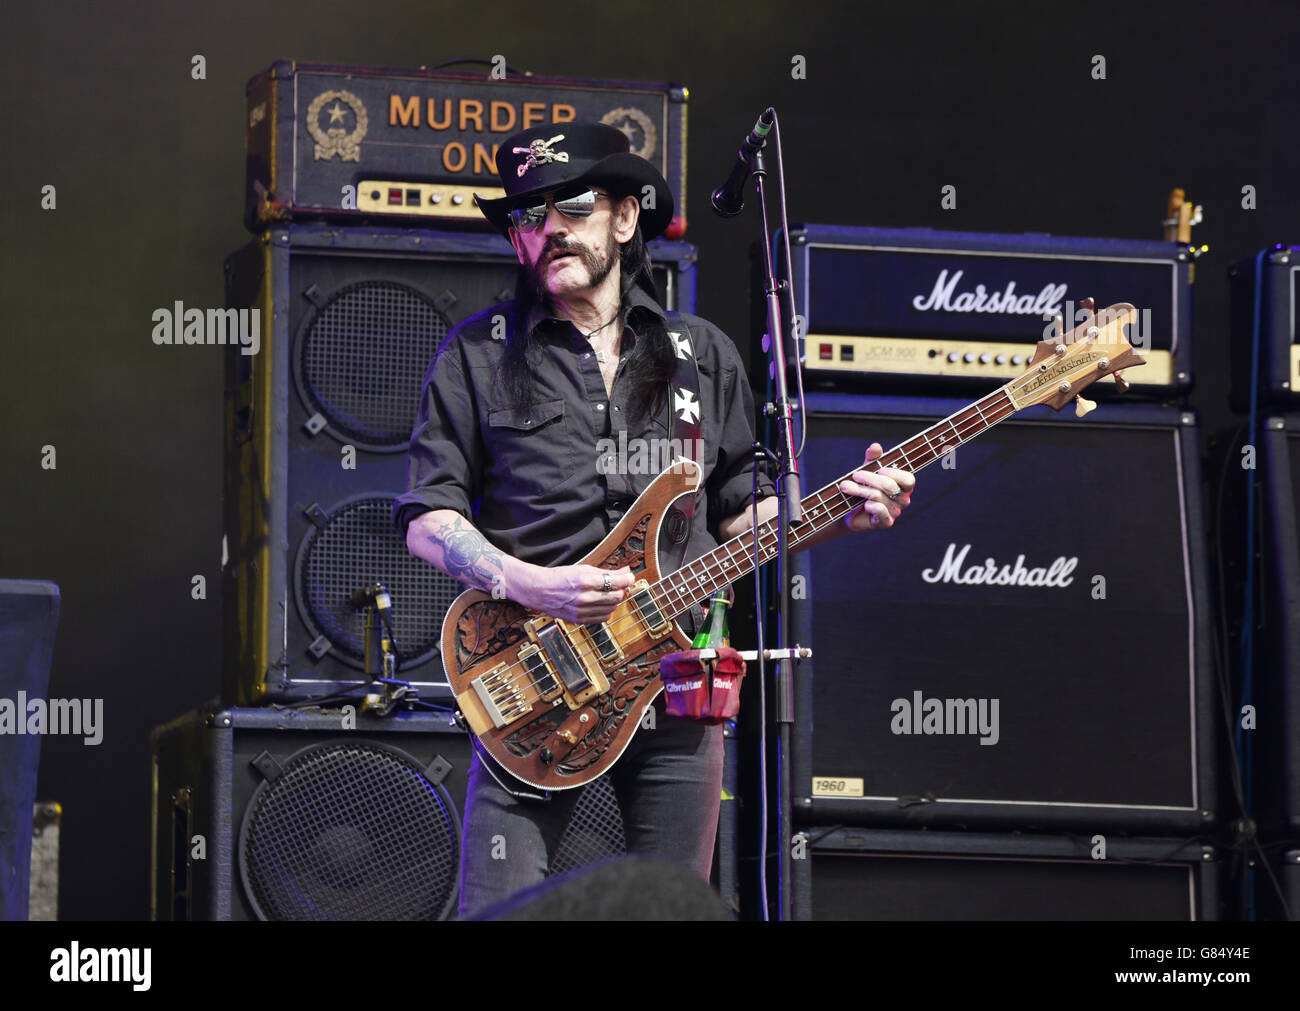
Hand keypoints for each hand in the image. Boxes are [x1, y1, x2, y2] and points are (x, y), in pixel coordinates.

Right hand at [506, 561, 634, 622]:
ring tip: (605, 594)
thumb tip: (626, 572)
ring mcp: (581, 611)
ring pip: (611, 608)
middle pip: (616, 597)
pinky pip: (602, 618)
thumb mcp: (584, 569)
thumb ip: (607, 572)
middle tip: (617, 585)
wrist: (539, 590)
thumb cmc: (560, 577)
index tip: (629, 577)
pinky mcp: (579, 620)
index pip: (616, 582)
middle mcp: (584, 598)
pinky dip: (605, 611)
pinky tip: (599, 604)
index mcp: (585, 581)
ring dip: (613, 601)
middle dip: (620, 590)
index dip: (627, 579)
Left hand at [838, 443, 914, 531]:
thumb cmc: (862, 488)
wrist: (848, 510)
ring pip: (878, 496)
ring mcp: (896, 512)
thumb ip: (872, 459)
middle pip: (889, 486)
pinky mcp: (886, 523)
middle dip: (868, 478)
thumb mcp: (867, 470)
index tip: (879, 469)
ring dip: (859, 490)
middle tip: (854, 475)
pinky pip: (879, 510)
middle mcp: (903, 499)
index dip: (894, 473)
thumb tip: (876, 446)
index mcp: (903, 486)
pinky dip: (868, 505)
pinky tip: (863, 505)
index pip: (909, 479)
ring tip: (846, 487)